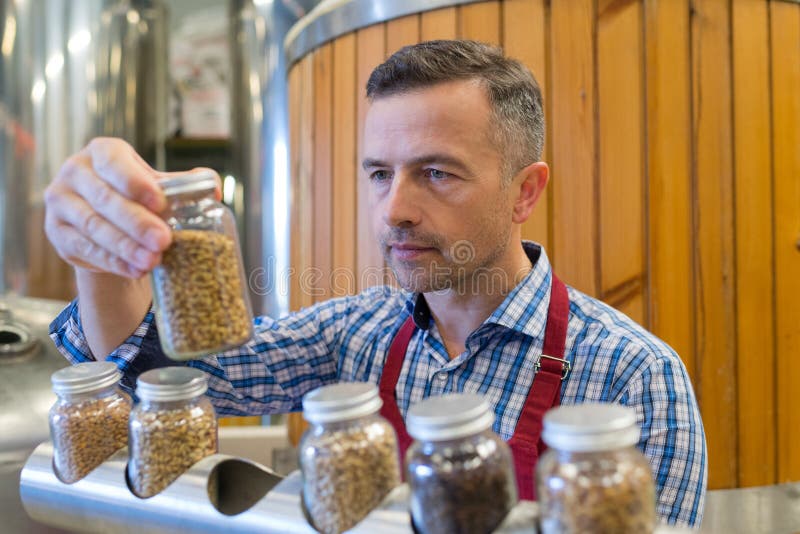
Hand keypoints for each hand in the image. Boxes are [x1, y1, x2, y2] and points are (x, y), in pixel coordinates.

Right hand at [44, 137, 219, 277]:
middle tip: (163, 240)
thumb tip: (213, 189)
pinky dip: (112, 261)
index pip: (115, 163)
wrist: (105, 220)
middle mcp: (76, 172)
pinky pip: (85, 248)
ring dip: (125, 246)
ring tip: (152, 261)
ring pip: (94, 226)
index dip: (136, 182)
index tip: (159, 202)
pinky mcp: (57, 231)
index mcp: (103, 152)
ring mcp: (61, 202)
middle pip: (106, 199)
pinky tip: (135, 270)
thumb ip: (187, 184)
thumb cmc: (137, 196)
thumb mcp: (159, 185)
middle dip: (136, 222)